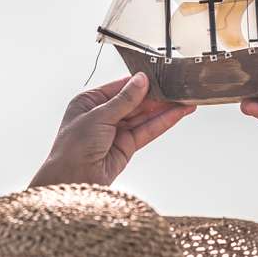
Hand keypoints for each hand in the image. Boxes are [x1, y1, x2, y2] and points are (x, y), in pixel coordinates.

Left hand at [30, 72, 194, 188]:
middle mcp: (103, 115)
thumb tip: (141, 81)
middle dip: (156, 96)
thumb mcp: (99, 116)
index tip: (159, 76)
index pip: (120, 88)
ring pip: (144, 117)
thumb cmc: (73, 148)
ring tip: (185, 101)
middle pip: (135, 102)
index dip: (139, 83)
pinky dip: (163, 123)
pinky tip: (177, 114)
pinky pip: (147, 131)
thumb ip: (124, 100)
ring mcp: (116, 131)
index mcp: (89, 102)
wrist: (73, 179)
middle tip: (177, 88)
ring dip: (164, 109)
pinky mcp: (127, 147)